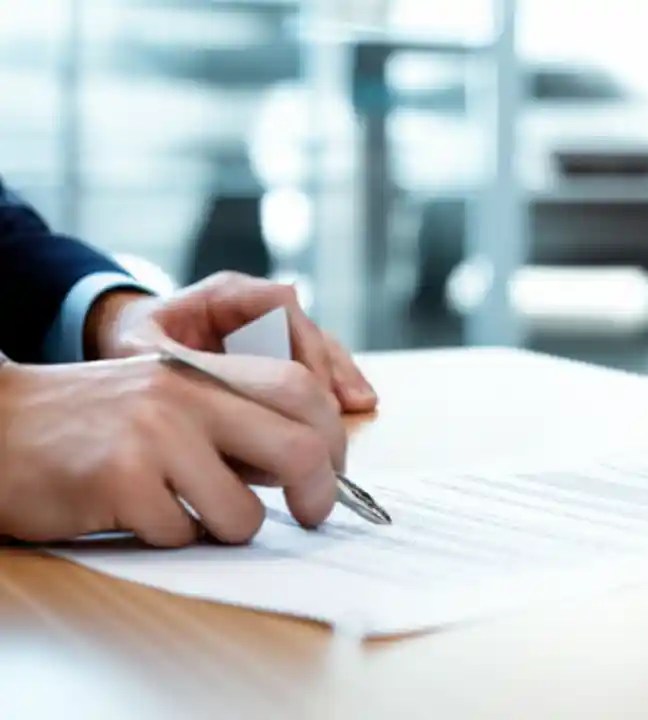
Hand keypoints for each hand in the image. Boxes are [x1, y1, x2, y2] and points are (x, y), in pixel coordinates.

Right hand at [0, 353, 345, 545]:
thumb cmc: (93, 420)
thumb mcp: (168, 394)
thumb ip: (231, 417)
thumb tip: (312, 464)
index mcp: (204, 370)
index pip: (304, 390)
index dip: (335, 438)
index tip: (332, 472)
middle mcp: (185, 395)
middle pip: (299, 449)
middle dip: (320, 493)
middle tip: (312, 515)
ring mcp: (154, 438)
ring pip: (243, 514)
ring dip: (228, 529)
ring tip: (187, 511)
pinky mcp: (121, 482)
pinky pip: (181, 535)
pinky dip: (170, 538)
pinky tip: (136, 514)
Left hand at [89, 271, 376, 412]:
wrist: (131, 347)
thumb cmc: (135, 344)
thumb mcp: (140, 352)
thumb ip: (175, 368)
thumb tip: (214, 395)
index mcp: (226, 294)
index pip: (279, 303)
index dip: (301, 339)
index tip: (303, 383)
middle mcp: (259, 310)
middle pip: (311, 329)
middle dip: (330, 370)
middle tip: (338, 410)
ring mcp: (275, 335)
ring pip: (322, 348)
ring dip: (341, 380)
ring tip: (359, 407)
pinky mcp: (281, 360)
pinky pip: (318, 369)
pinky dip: (335, 390)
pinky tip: (357, 407)